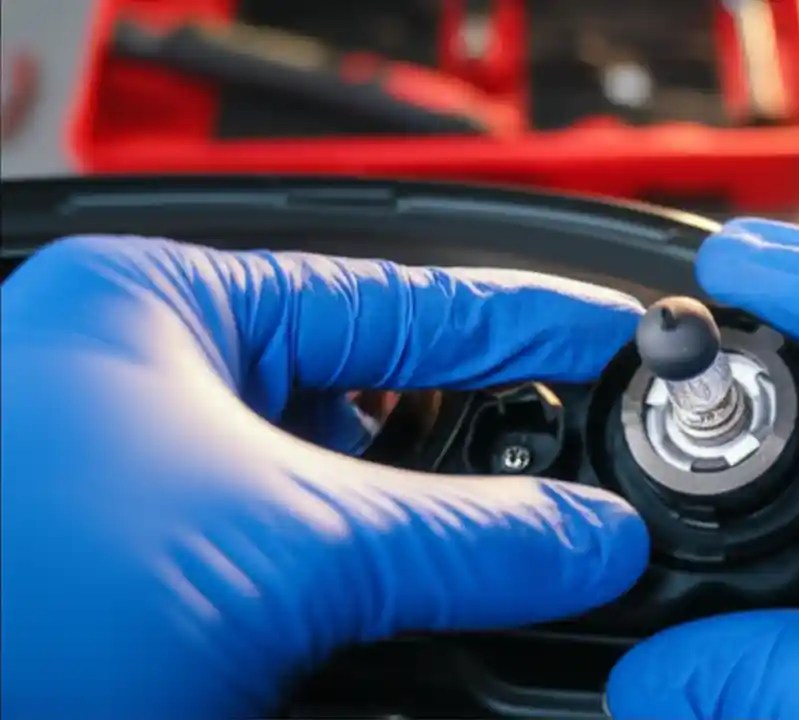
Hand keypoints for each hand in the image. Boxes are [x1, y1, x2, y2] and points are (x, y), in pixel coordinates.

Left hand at [1, 236, 648, 717]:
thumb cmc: (13, 612)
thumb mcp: (277, 545)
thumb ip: (461, 536)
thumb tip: (587, 535)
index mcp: (158, 310)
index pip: (388, 298)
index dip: (515, 321)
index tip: (609, 336)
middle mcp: (155, 389)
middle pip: (374, 396)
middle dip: (483, 438)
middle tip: (593, 458)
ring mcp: (163, 492)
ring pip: (350, 490)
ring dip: (439, 525)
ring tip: (540, 536)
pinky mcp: (174, 582)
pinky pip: (317, 563)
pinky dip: (386, 584)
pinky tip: (446, 597)